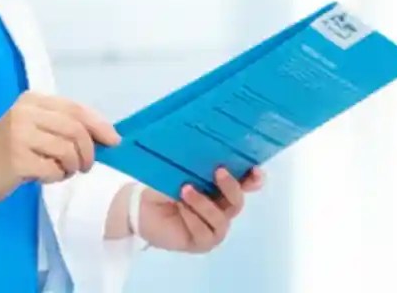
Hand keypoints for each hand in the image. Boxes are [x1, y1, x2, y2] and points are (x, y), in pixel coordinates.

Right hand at [0, 91, 120, 207]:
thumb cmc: (4, 155)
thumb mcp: (32, 130)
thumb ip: (62, 127)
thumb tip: (105, 136)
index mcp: (32, 101)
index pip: (76, 109)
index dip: (99, 125)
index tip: (113, 140)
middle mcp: (25, 113)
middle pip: (76, 130)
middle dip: (88, 152)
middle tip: (85, 167)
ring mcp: (19, 135)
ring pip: (68, 150)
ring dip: (71, 166)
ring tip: (60, 171)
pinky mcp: (17, 159)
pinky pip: (53, 169)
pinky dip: (56, 177)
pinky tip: (43, 177)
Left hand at [137, 166, 265, 252]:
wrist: (142, 206)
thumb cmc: (164, 184)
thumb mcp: (183, 170)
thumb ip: (202, 165)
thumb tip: (215, 154)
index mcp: (223, 188)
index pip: (247, 184)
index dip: (254, 179)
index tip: (255, 171)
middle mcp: (223, 208)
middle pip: (237, 202)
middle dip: (230, 186)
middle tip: (218, 170)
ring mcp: (214, 227)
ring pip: (221, 219)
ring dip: (204, 204)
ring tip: (185, 190)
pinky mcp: (202, 242)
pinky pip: (205, 234)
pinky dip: (193, 219)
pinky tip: (180, 209)